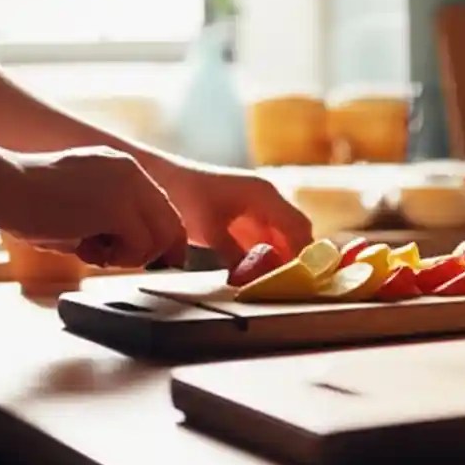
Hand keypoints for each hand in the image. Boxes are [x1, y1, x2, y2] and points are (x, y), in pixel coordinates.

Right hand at [0, 147, 187, 267]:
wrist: (2, 188)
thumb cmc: (27, 200)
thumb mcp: (79, 198)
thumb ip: (108, 215)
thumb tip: (134, 248)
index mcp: (121, 165)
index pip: (160, 203)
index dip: (161, 234)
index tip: (159, 257)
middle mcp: (131, 171)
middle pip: (169, 220)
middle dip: (156, 250)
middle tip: (126, 262)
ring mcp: (127, 189)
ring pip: (159, 236)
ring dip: (131, 256)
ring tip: (95, 254)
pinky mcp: (118, 210)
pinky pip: (141, 246)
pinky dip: (120, 258)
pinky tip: (88, 253)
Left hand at [159, 161, 311, 266]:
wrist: (161, 180)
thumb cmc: (186, 198)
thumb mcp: (210, 232)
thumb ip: (235, 257)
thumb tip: (252, 281)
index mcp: (265, 194)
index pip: (298, 227)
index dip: (302, 254)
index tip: (300, 279)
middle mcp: (268, 197)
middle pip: (295, 232)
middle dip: (294, 258)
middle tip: (289, 285)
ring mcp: (259, 205)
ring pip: (283, 237)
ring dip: (280, 258)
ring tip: (274, 281)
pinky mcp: (248, 215)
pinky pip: (267, 238)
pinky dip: (266, 255)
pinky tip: (258, 271)